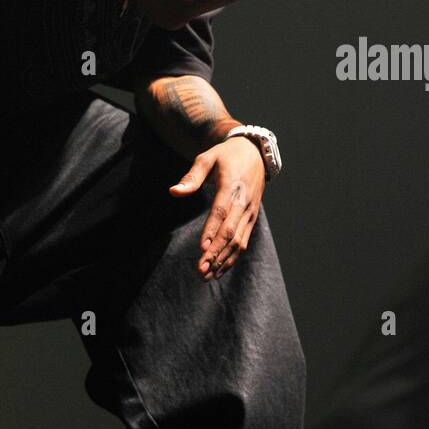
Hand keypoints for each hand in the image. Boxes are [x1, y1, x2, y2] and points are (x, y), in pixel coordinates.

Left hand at [169, 137, 265, 279]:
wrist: (254, 153)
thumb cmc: (225, 156)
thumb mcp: (207, 158)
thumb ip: (191, 177)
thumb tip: (174, 191)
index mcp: (231, 185)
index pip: (221, 211)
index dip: (211, 231)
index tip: (202, 248)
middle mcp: (244, 201)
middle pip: (230, 231)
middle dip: (215, 253)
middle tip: (200, 270)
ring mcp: (250, 212)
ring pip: (238, 241)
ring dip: (223, 260)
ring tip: (207, 275)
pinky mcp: (252, 218)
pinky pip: (243, 241)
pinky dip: (232, 257)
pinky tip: (219, 270)